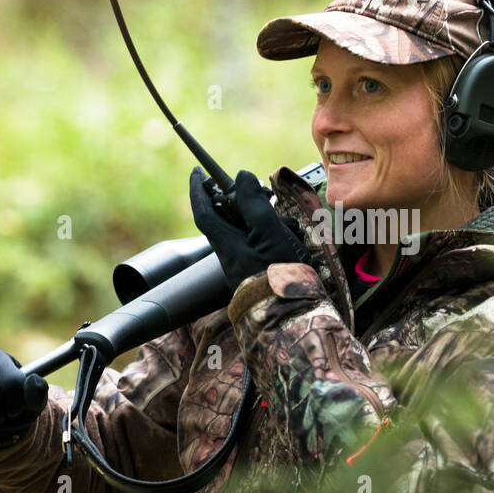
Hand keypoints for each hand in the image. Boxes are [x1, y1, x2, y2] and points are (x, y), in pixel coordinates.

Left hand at [190, 168, 310, 292]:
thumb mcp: (268, 232)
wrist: (291, 319)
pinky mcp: (259, 275)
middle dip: (249, 206)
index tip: (198, 172)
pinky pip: (264, 248)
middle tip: (267, 200)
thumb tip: (241, 177)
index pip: (204, 211)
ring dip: (271, 225)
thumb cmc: (279, 277)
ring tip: (291, 231)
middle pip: (232, 220)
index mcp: (227, 244)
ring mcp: (245, 267)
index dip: (199, 189)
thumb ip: (253, 204)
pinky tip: (295, 245)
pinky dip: (278, 240)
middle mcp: (231, 256)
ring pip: (252, 233)